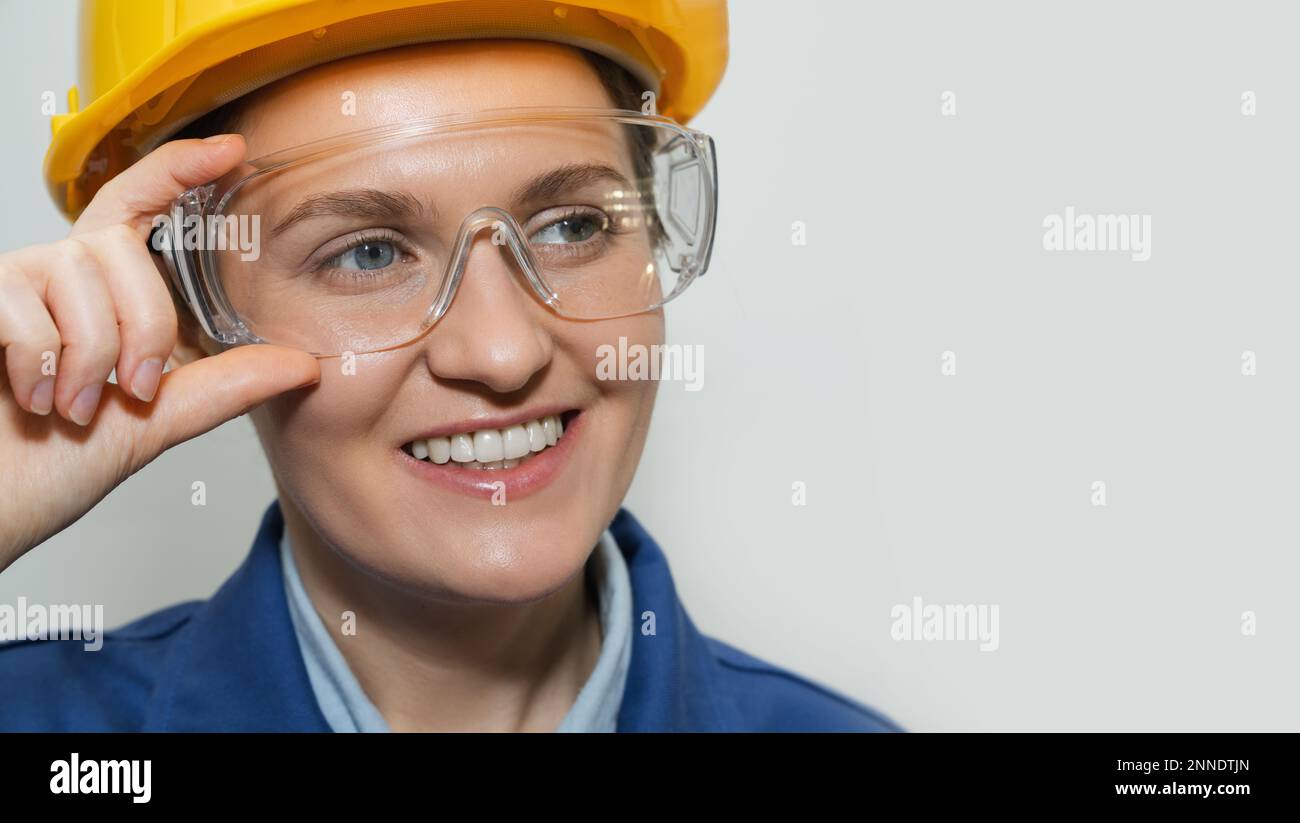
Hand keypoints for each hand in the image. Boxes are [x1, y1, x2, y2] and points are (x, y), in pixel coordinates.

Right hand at [0, 135, 319, 570]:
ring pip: (75, 276)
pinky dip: (38, 363)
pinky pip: (22, 306)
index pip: (138, 205)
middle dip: (141, 328)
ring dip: (89, 356)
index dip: (179, 169)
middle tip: (132, 390)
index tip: (232, 150)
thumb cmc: (50, 468)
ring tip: (75, 407)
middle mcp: (52, 275)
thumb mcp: (157, 421)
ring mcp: (5, 285)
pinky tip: (31, 400)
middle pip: (119, 250)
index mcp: (100, 294)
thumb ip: (225, 386)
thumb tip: (303, 365)